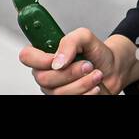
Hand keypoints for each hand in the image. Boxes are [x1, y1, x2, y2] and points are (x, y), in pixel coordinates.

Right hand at [18, 28, 132, 94]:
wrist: (112, 69)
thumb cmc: (96, 53)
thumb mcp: (84, 37)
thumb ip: (69, 42)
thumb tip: (57, 61)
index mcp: (44, 53)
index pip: (27, 56)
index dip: (39, 60)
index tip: (57, 59)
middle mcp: (46, 72)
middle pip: (43, 78)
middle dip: (70, 72)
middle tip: (87, 65)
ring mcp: (54, 89)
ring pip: (58, 93)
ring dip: (82, 83)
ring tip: (96, 74)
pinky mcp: (66, 99)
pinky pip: (70, 101)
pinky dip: (86, 94)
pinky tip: (94, 87)